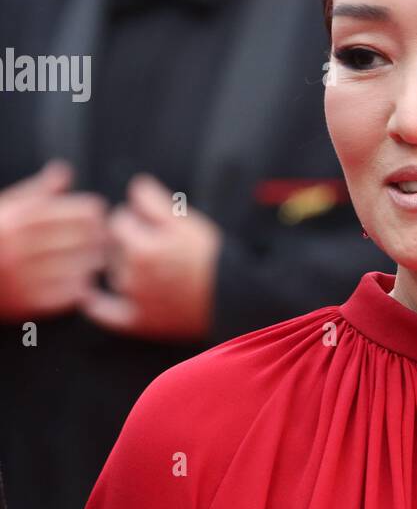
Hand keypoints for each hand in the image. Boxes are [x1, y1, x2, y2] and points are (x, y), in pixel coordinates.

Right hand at [0, 160, 107, 319]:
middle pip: (88, 240)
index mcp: (21, 218)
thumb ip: (37, 192)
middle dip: (101, 239)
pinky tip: (80, 283)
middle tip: (104, 241)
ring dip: (94, 264)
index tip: (97, 218)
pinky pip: (71, 295)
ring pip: (84, 268)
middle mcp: (22, 246)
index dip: (95, 214)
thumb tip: (64, 171)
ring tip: (94, 261)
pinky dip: (81, 288)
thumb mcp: (6, 208)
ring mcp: (24, 276)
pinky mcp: (27, 303)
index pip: (82, 213)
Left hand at [80, 173, 222, 339]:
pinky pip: (105, 314)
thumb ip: (154, 201)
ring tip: (145, 265)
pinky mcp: (139, 323)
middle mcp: (130, 276)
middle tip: (152, 242)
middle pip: (113, 247)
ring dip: (119, 266)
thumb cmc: (212, 257)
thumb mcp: (186, 222)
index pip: (119, 221)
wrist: (234, 298)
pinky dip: (95, 304)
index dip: (134, 216)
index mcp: (139, 248)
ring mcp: (133, 301)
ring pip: (113, 274)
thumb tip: (135, 185)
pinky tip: (90, 295)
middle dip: (127, 241)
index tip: (148, 220)